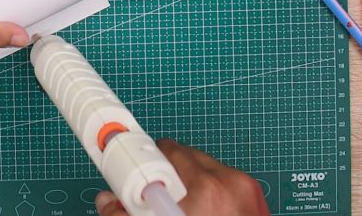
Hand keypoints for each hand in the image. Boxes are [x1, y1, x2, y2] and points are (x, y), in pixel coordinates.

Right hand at [96, 139, 270, 215]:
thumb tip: (109, 202)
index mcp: (204, 191)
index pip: (163, 152)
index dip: (146, 163)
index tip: (138, 176)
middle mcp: (227, 183)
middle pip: (182, 155)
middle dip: (165, 173)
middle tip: (158, 197)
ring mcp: (243, 187)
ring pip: (202, 164)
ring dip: (187, 179)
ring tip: (181, 207)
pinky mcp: (252, 192)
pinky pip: (221, 176)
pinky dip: (209, 188)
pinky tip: (202, 209)